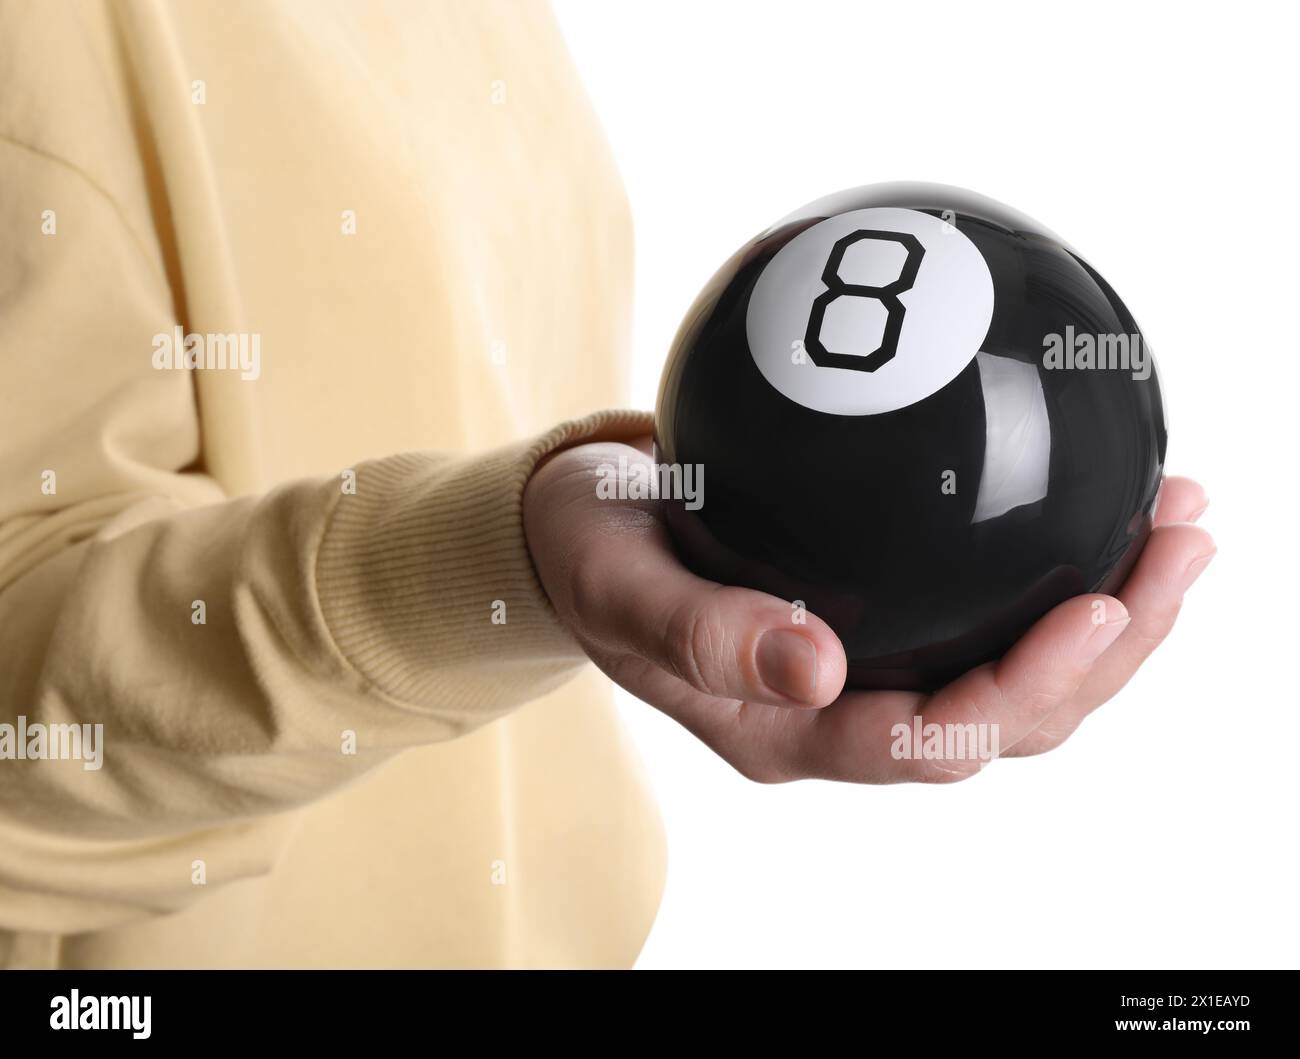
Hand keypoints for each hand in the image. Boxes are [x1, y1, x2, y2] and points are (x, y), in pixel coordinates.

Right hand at [522, 439, 1213, 782]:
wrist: (574, 531)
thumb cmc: (587, 558)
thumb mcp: (618, 584)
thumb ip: (700, 632)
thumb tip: (813, 667)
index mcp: (786, 731)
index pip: (927, 740)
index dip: (1024, 690)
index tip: (1096, 600)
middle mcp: (842, 714)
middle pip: (1008, 720)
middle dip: (1112, 648)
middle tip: (1184, 538)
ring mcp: (866, 669)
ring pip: (1017, 675)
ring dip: (1112, 612)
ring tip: (1176, 518)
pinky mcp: (880, 617)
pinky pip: (988, 613)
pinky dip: (1058, 568)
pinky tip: (1099, 501)